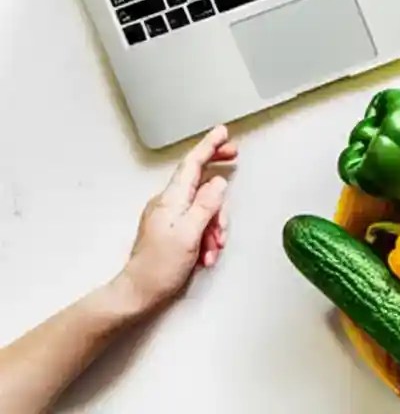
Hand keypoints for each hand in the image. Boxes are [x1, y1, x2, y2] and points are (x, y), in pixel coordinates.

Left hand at [116, 125, 236, 311]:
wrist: (138, 293)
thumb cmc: (159, 267)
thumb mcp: (189, 234)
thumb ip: (206, 205)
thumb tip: (219, 182)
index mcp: (171, 200)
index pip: (192, 165)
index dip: (209, 146)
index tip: (222, 133)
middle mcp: (168, 203)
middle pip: (197, 178)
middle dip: (218, 171)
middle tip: (234, 158)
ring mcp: (168, 217)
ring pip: (203, 206)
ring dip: (215, 225)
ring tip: (214, 247)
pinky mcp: (171, 230)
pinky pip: (197, 222)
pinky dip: (207, 235)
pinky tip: (206, 254)